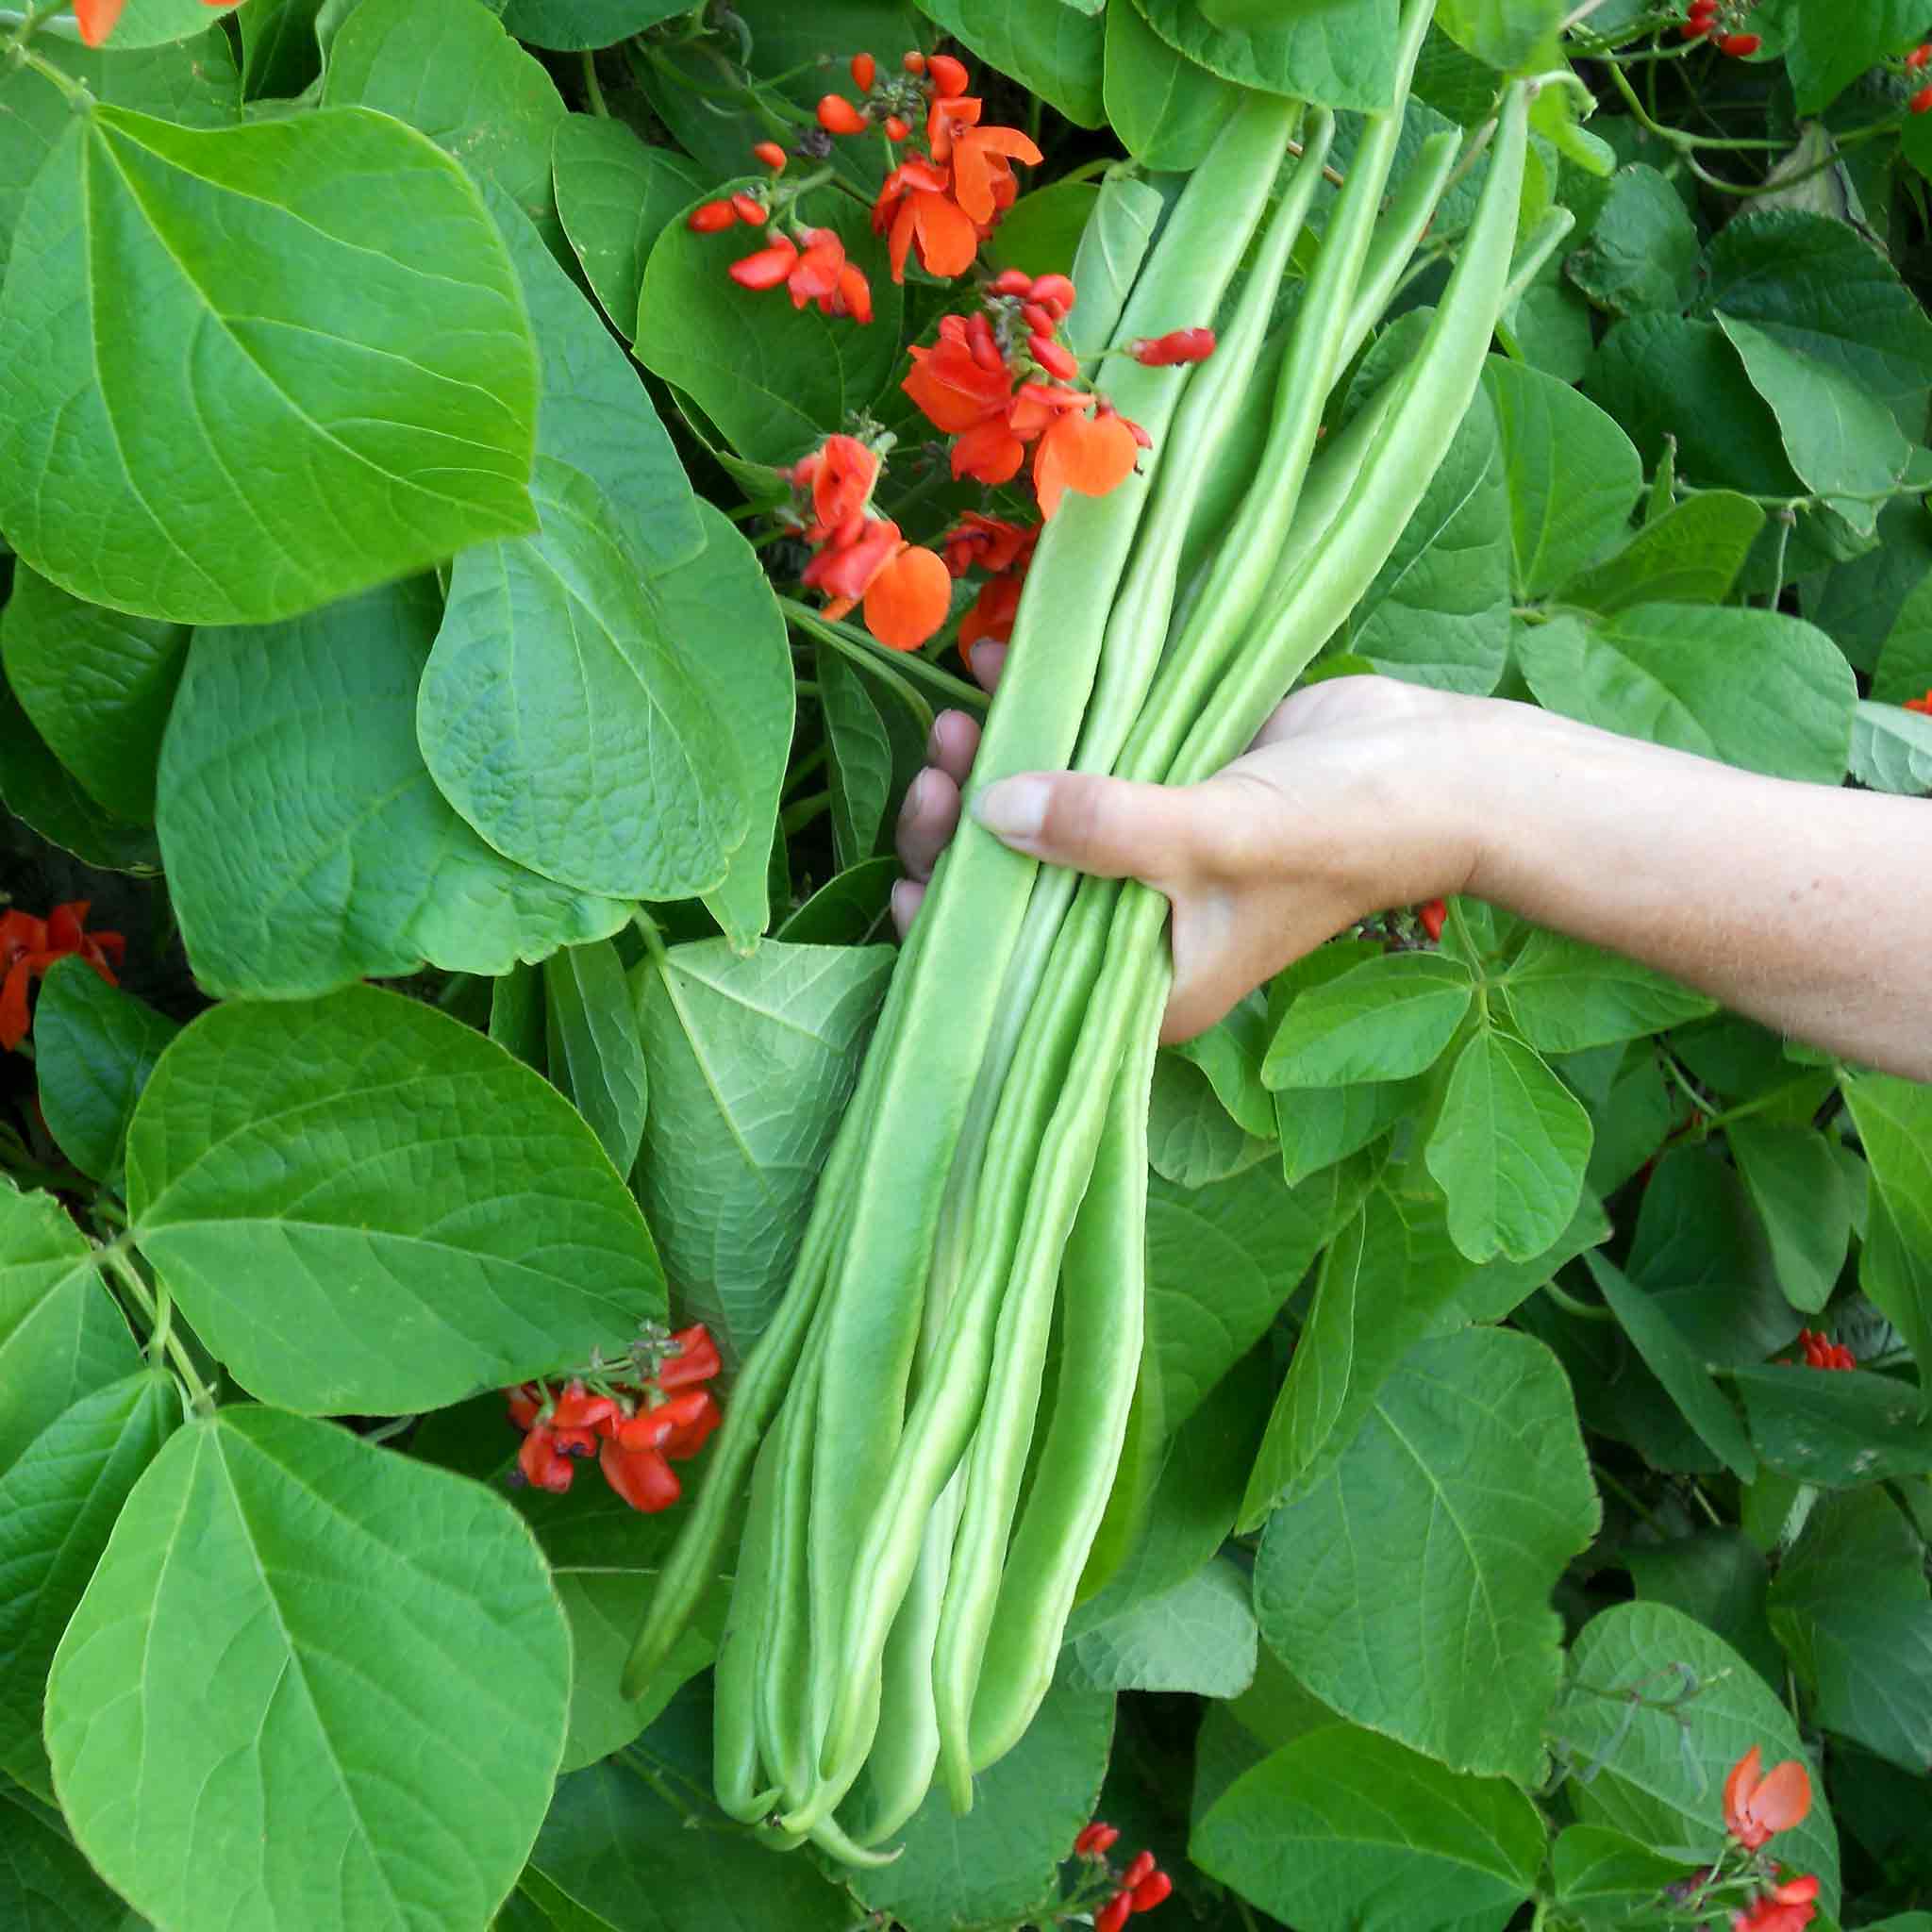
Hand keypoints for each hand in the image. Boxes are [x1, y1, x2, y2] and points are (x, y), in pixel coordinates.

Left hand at [892, 670, 1481, 1042]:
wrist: (1444, 765)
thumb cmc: (1344, 828)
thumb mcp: (1219, 836)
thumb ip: (1107, 829)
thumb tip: (991, 810)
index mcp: (1148, 981)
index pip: (1024, 973)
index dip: (958, 929)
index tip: (918, 870)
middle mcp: (1135, 927)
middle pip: (1016, 890)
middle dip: (963, 833)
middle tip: (942, 766)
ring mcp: (1146, 854)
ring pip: (1036, 819)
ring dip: (991, 770)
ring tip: (960, 717)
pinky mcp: (1160, 784)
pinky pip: (1079, 758)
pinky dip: (1041, 719)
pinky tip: (999, 669)